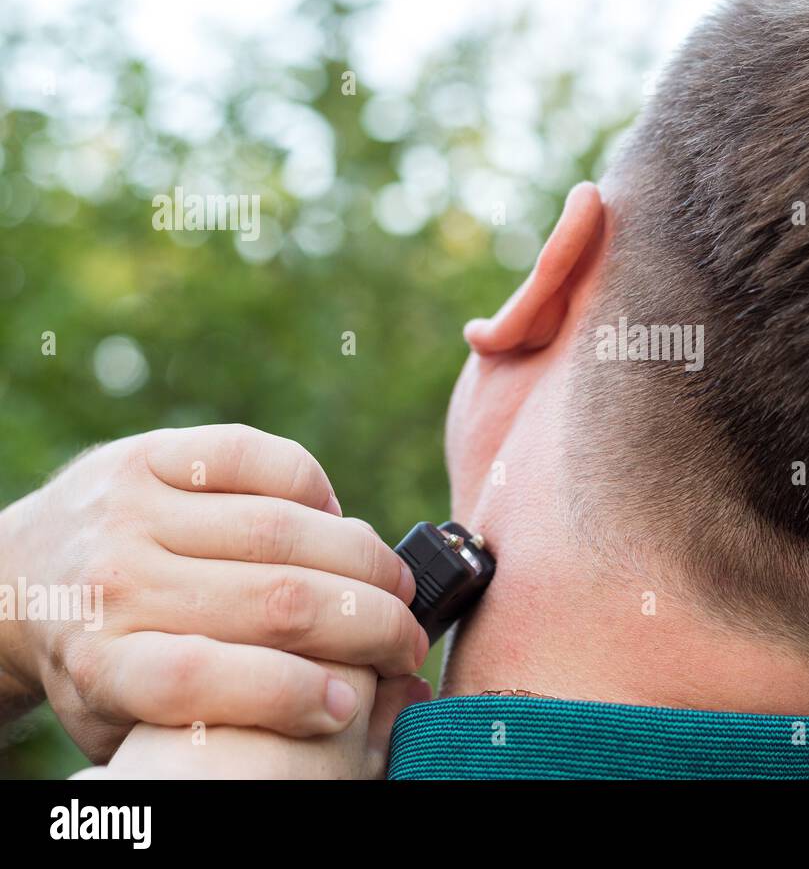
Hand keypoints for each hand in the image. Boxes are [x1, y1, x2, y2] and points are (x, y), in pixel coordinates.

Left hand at [0, 424, 428, 761]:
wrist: (15, 579)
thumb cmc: (103, 665)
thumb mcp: (133, 717)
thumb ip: (219, 717)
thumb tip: (348, 710)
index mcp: (102, 665)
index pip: (198, 678)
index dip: (287, 694)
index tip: (347, 705)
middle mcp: (114, 583)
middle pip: (272, 600)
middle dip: (369, 624)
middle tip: (408, 643)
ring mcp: (131, 509)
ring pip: (284, 528)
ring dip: (366, 560)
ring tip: (395, 586)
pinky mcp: (148, 453)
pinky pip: (257, 456)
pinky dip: (316, 489)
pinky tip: (335, 521)